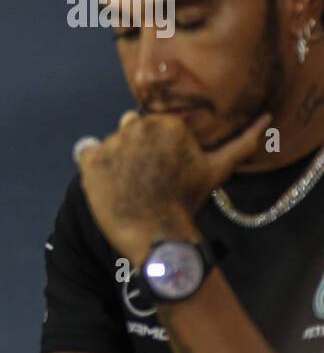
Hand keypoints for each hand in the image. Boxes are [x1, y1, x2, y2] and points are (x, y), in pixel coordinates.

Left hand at [75, 110, 270, 263]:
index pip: (153, 124)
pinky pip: (86, 153)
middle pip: (131, 129)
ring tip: (128, 183)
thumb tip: (266, 119)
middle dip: (136, 148)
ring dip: (116, 158)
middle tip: (146, 177)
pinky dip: (94, 166)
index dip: (155, 146)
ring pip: (111, 142)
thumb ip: (240, 143)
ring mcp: (113, 142)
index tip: (160, 166)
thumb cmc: (186, 200)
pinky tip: (109, 183)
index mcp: (169, 123)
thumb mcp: (216, 169)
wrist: (156, 232)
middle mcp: (139, 126)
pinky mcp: (91, 159)